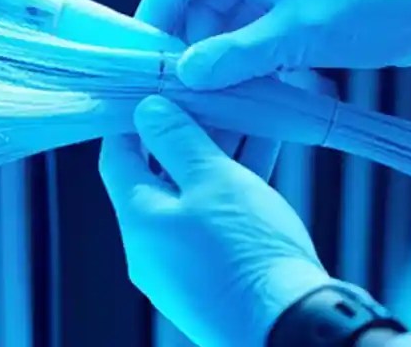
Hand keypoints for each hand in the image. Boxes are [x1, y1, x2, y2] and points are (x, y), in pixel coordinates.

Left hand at [100, 95, 332, 346]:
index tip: (153, 89)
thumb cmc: (249, 256)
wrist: (293, 330)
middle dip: (186, 134)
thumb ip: (177, 141)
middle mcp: (151, 247)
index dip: (133, 118)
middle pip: (158, 175)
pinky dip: (234, 187)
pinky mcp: (216, 278)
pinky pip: (217, 221)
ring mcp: (183, 266)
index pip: (117, 156)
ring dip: (216, 157)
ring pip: (194, 196)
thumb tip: (146, 109)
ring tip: (245, 117)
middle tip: (211, 98)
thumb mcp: (213, 181)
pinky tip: (262, 154)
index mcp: (137, 219)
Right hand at [135, 0, 410, 89]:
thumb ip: (239, 54)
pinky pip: (255, 34)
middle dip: (189, 39)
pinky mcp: (299, 10)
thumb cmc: (379, 7)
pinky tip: (252, 87)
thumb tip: (186, 72)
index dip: (158, 4)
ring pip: (228, 21)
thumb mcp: (301, 36)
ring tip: (217, 92)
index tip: (145, 45)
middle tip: (181, 80)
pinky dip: (248, 59)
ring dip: (221, 55)